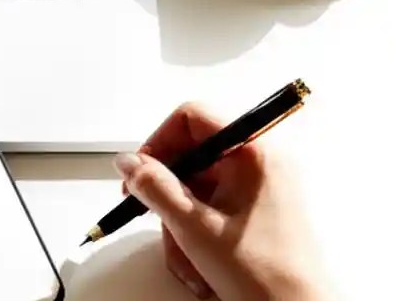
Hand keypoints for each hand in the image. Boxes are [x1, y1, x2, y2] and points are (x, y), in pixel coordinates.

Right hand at [114, 103, 331, 300]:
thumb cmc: (265, 275)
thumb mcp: (194, 227)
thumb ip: (154, 187)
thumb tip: (129, 163)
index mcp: (254, 153)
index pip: (193, 118)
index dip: (160, 142)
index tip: (141, 171)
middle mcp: (261, 162)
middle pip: (192, 156)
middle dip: (169, 193)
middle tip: (153, 215)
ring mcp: (261, 186)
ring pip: (198, 187)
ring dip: (180, 221)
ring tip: (186, 256)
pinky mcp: (258, 209)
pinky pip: (213, 207)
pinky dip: (197, 231)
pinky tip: (198, 261)